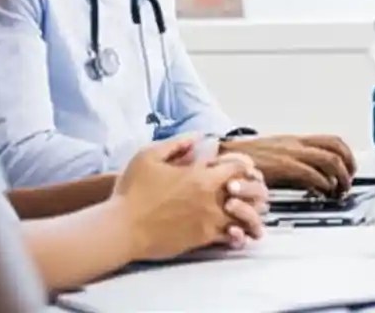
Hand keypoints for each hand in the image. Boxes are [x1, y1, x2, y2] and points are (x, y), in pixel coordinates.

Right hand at [114, 137, 263, 260]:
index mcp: (201, 175)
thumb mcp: (148, 156)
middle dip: (253, 186)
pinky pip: (234, 236)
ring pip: (247, 214)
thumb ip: (177, 143)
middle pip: (250, 189)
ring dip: (250, 210)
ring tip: (247, 208)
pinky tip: (235, 228)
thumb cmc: (131, 193)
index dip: (243, 163)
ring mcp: (210, 219)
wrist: (121, 229)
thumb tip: (198, 136)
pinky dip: (240, 231)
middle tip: (248, 187)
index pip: (240, 165)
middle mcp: (211, 196)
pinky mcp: (203, 238)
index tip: (239, 166)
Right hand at [222, 134, 355, 195]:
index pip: (332, 141)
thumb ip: (295, 163)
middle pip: (336, 148)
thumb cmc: (247, 160)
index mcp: (296, 141)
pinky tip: (322, 192)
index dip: (347, 155)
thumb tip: (314, 179)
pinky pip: (312, 173)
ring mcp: (291, 154)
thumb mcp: (276, 156)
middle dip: (349, 166)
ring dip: (340, 177)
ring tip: (339, 190)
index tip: (350, 169)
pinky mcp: (283, 166)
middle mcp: (296, 144)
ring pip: (329, 159)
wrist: (225, 156)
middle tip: (348, 182)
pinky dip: (323, 183)